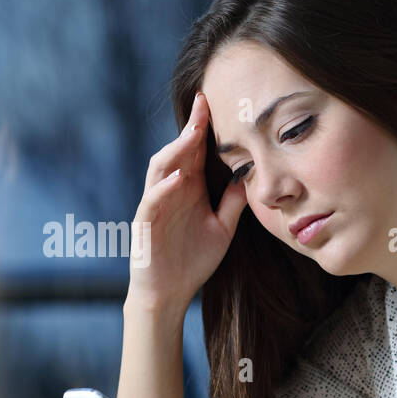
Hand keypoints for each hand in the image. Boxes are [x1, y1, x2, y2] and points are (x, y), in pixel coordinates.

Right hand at [126, 92, 248, 311]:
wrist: (169, 293)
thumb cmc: (192, 261)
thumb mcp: (223, 228)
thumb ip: (233, 201)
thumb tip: (251, 175)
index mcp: (189, 188)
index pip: (196, 151)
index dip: (204, 127)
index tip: (217, 103)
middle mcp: (171, 190)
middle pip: (178, 151)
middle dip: (190, 128)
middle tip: (204, 104)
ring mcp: (156, 205)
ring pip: (161, 169)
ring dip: (175, 150)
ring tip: (192, 133)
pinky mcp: (145, 224)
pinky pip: (152, 200)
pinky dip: (163, 187)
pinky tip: (178, 177)